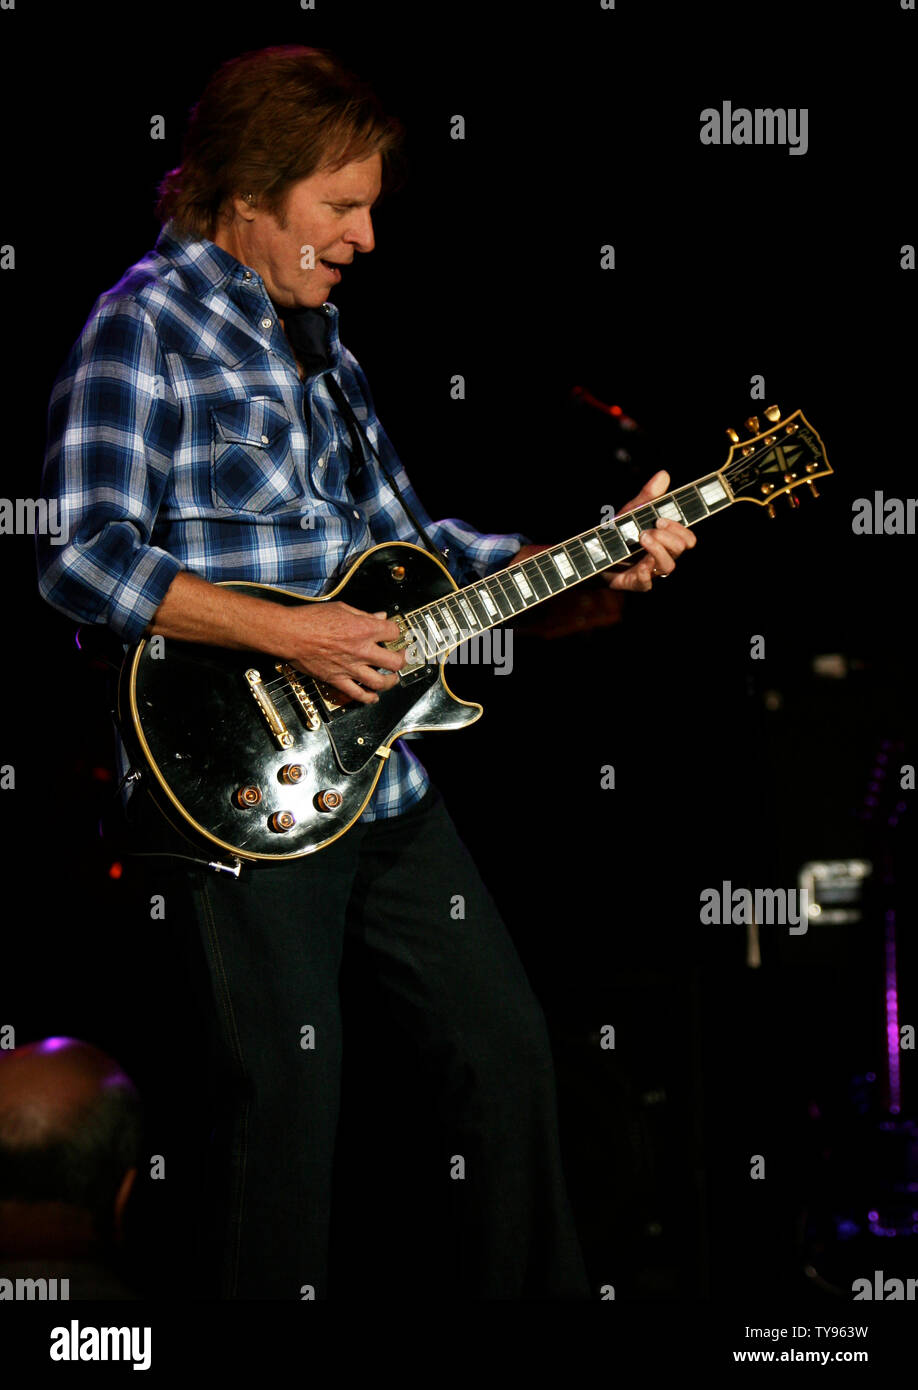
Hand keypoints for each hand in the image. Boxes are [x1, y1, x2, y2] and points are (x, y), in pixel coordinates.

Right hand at [281, 601, 404, 704]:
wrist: (290, 634)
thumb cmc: (311, 619)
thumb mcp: (342, 609)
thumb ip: (364, 615)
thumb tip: (379, 616)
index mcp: (364, 629)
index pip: (393, 632)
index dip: (396, 632)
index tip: (395, 634)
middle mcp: (361, 650)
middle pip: (394, 662)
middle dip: (402, 660)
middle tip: (402, 657)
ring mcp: (350, 668)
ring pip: (380, 682)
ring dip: (390, 682)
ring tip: (391, 679)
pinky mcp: (337, 679)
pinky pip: (358, 694)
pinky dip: (368, 698)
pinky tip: (373, 697)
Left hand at [603, 470, 695, 592]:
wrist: (592, 553)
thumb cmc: (618, 533)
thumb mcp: (632, 512)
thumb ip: (648, 496)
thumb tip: (664, 474)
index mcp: (666, 541)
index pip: (687, 539)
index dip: (679, 528)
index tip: (660, 519)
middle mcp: (662, 557)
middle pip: (680, 549)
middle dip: (668, 536)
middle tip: (649, 528)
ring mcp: (650, 572)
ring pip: (668, 566)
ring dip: (658, 550)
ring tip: (642, 537)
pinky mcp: (635, 583)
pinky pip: (647, 584)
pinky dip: (646, 574)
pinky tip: (641, 565)